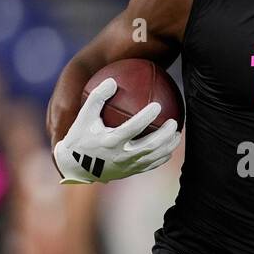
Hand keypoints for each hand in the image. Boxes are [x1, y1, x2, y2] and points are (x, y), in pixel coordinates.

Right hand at [54, 77, 180, 183]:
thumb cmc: (81, 137)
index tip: (157, 105)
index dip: (146, 117)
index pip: (132, 128)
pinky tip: (169, 148)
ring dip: (168, 146)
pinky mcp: (130, 173)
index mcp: (110, 141)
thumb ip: (97, 97)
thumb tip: (112, 80)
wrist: (75, 167)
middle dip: (164, 135)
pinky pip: (150, 165)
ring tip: (177, 134)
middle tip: (174, 122)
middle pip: (149, 146)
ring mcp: (127, 166)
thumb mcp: (84, 116)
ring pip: (153, 157)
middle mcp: (120, 155)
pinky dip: (162, 157)